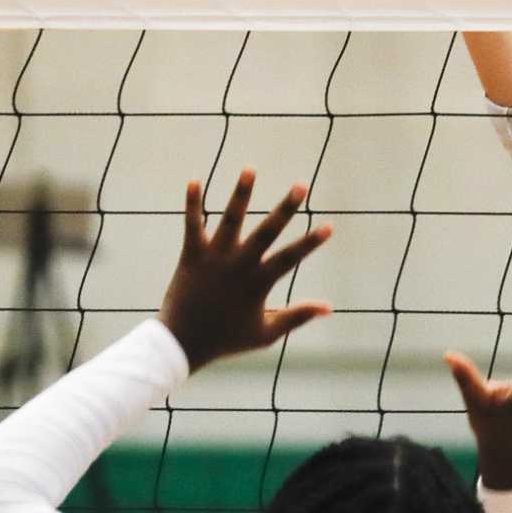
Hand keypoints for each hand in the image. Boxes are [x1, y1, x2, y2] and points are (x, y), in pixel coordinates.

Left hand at [157, 170, 330, 371]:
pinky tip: (195, 181)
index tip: (329, 225)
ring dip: (241, 194)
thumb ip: (297, 316)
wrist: (182, 343)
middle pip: (266, 231)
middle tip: (301, 185)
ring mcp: (213, 258)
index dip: (311, 242)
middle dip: (285, 208)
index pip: (290, 258)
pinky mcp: (191, 255)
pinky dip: (193, 204)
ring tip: (251, 169)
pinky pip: (192, 225)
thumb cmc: (226, 339)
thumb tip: (329, 307)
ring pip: (230, 220)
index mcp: (257, 283)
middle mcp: (237, 265)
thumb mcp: (266, 333)